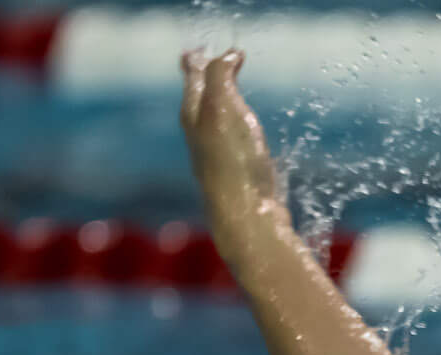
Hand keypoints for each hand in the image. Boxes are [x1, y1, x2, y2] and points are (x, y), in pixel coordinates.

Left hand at [180, 49, 290, 241]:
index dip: (197, 61)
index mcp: (194, 116)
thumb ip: (221, 76)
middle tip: (205, 65)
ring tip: (226, 96)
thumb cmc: (234, 163)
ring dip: (218, 106)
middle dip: (202, 82)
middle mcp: (200, 137)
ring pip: (213, 124)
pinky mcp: (237, 179)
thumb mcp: (223, 107)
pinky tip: (244, 138)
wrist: (248, 219)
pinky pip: (231, 145)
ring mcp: (218, 160)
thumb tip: (228, 53)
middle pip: (198, 101)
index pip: (192, 78)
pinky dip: (235, 131)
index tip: (200, 49)